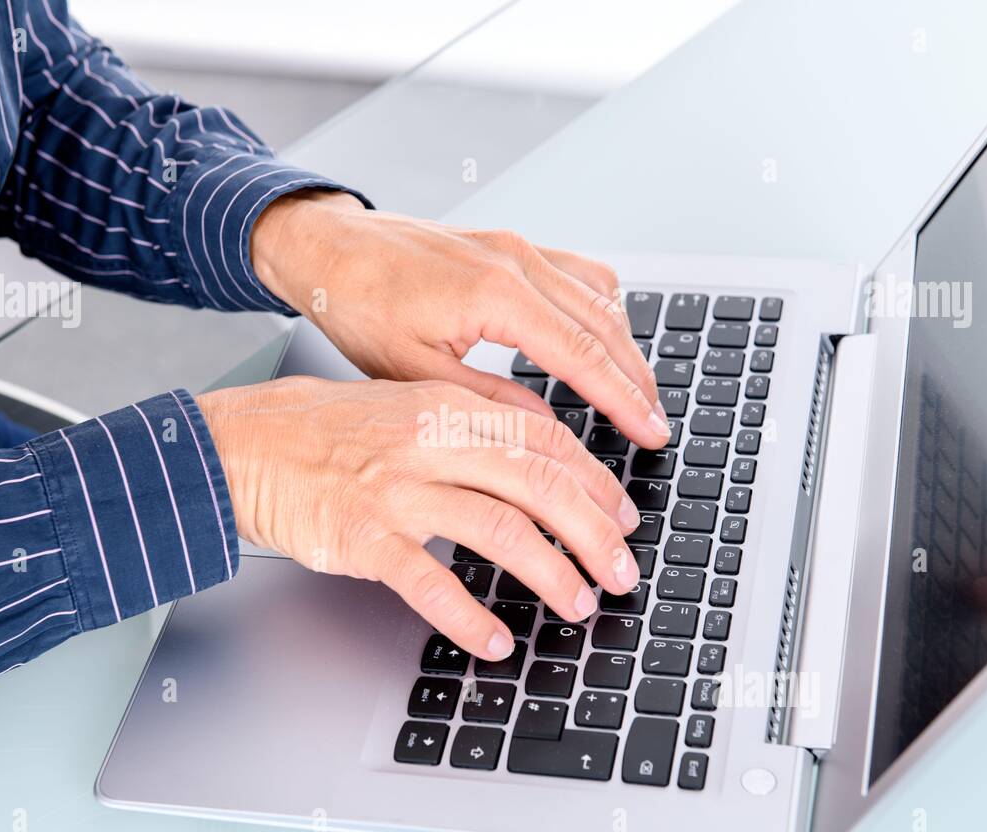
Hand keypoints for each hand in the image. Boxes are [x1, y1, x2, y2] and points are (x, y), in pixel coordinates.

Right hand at [196, 377, 642, 659]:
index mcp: (446, 407)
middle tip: (620, 570)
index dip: (594, 481)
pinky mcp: (363, 538)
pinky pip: (431, 583)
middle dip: (592, 532)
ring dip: (551, 574)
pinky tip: (495, 639)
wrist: (242, 446)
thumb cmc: (322, 432)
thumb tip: (537, 457)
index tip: (621, 515)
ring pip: (501, 530)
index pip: (544, 439)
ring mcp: (397, 491)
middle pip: (539, 483)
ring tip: (576, 603)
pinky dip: (471, 616)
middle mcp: (430, 443)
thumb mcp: (404, 406)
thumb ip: (468, 426)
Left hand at [249, 190, 669, 448]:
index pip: (582, 356)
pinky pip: (579, 272)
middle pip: (604, 325)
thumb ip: (488, 400)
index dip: (623, 400)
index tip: (650, 432)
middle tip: (657, 423)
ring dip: (626, 345)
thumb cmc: (358, 304)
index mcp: (493, 295)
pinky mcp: (512, 244)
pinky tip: (606, 336)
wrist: (329, 249)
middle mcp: (516, 261)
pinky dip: (603, 307)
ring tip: (639, 391)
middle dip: (637, 379)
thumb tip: (543, 431)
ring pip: (600, 295)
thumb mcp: (415, 372)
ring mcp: (518, 246)